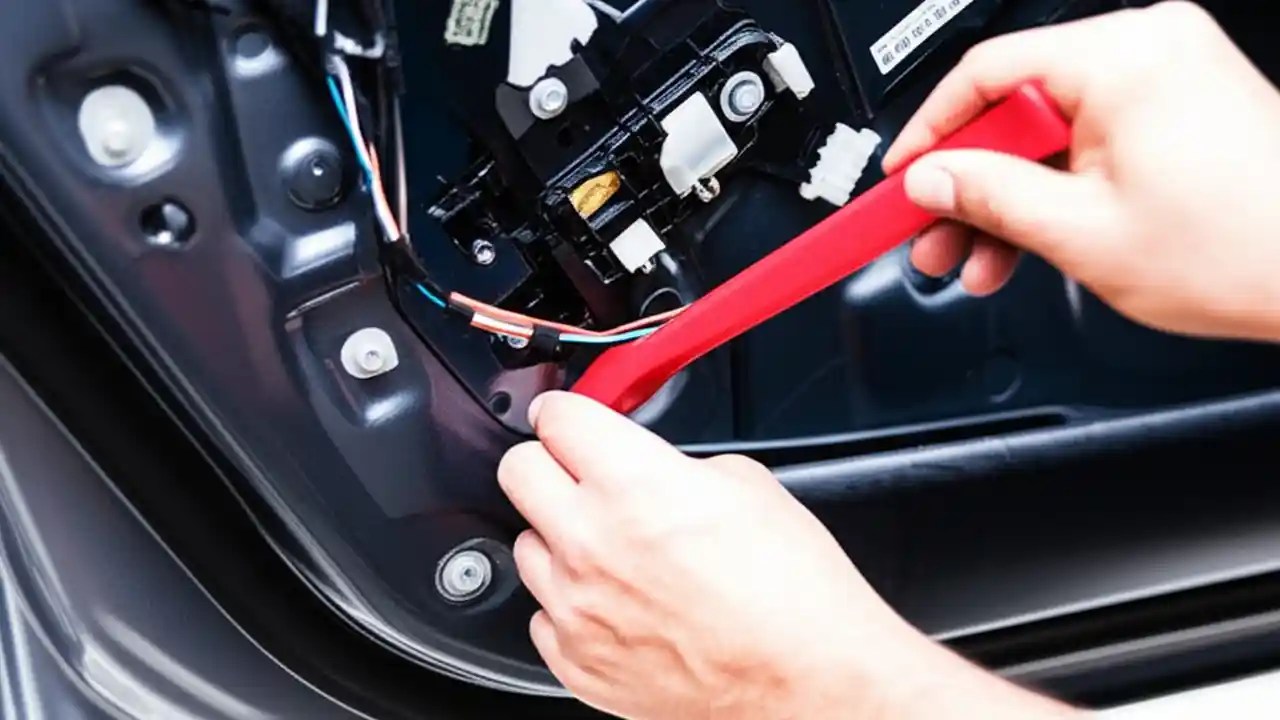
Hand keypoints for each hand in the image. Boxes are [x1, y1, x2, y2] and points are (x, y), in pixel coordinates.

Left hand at [499, 391, 1078, 718]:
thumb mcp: (746, 483)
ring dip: (560, 539)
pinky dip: (572, 605)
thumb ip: (673, 464)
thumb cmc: (794, 592)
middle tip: (582, 474)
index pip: (556, 416)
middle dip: (549, 463)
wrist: (811, 680)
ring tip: (616, 553)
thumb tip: (648, 466)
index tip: (574, 420)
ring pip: (525, 544)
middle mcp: (589, 542)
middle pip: (518, 470)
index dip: (569, 412)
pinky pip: (544, 615)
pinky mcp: (576, 661)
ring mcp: (576, 607)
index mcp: (632, 483)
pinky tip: (619, 604)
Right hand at [885, 1, 1279, 342]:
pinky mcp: (1182, 106)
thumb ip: (989, 197)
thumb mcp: (1080, 231)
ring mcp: (1170, 75)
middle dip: (968, 184)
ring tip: (979, 258)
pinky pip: (1091, 139)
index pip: (984, 76)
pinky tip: (1027, 241)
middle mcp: (1150, 48)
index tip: (900, 180)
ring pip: (1051, 131)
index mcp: (1123, 56)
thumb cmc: (1247, 248)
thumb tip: (932, 181)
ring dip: (1009, 198)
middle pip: (1016, 108)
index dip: (928, 135)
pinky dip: (1057, 189)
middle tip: (931, 236)